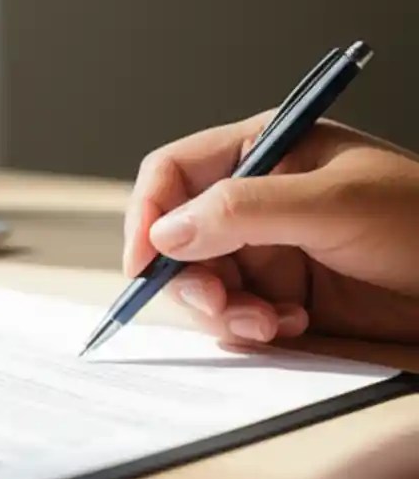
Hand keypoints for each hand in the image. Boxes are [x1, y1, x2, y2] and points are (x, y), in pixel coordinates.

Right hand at [124, 112, 418, 344]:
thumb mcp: (333, 206)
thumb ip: (243, 212)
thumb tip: (164, 233)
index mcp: (263, 151)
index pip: (174, 172)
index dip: (148, 213)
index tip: (144, 262)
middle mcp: (254, 199)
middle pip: (176, 236)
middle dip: (189, 276)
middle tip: (218, 304)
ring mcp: (267, 248)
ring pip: (200, 282)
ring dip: (223, 309)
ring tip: (269, 323)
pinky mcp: (282, 295)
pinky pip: (233, 314)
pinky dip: (250, 327)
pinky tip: (291, 325)